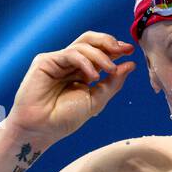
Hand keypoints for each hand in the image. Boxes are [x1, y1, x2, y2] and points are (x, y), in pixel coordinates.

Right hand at [5, 31, 135, 146]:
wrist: (41, 130)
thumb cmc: (64, 119)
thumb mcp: (95, 101)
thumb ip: (112, 83)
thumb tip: (130, 64)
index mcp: (81, 72)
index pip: (99, 52)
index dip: (115, 49)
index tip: (130, 51)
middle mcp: (70, 64)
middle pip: (90, 41)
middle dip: (109, 42)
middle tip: (124, 49)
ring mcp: (57, 61)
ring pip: (82, 45)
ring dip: (101, 55)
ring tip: (110, 70)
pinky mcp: (45, 61)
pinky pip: (71, 54)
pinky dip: (85, 62)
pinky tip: (93, 76)